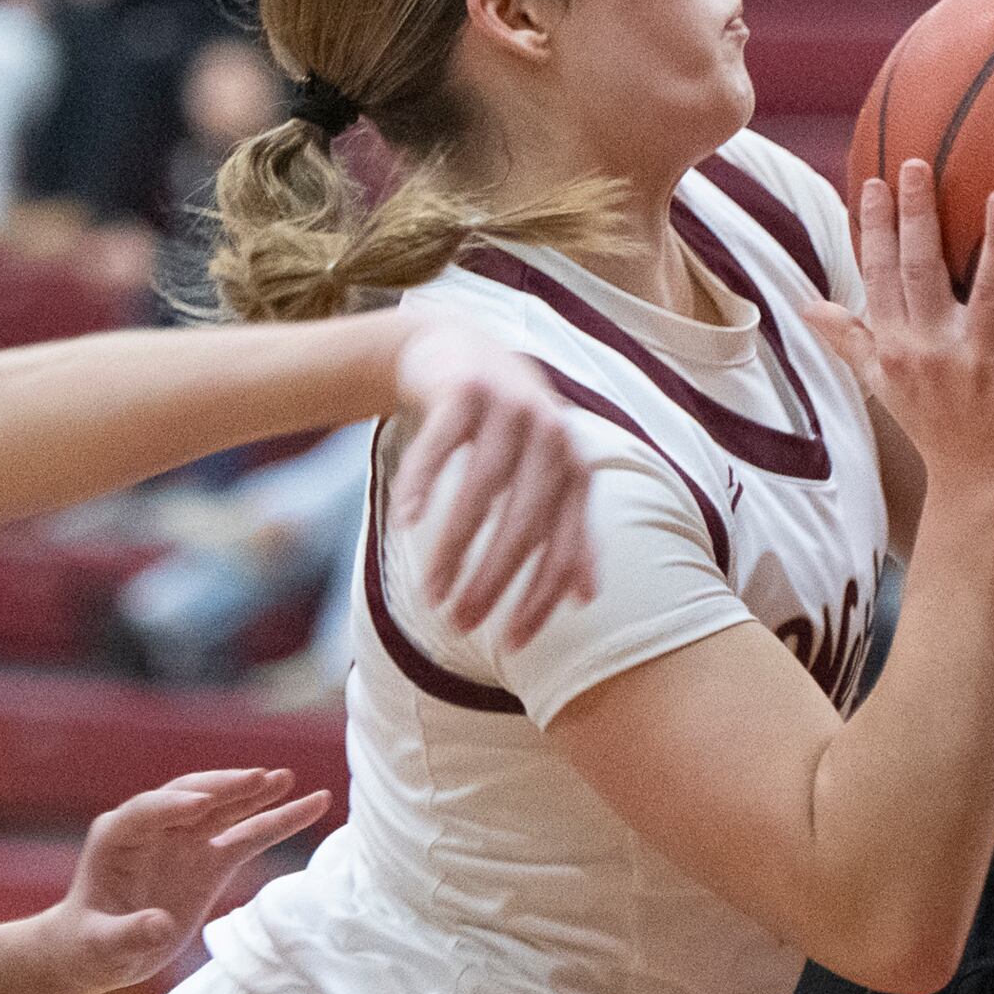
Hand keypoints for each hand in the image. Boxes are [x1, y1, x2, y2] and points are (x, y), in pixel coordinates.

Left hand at [38, 770, 333, 993]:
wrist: (96, 951)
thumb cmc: (88, 945)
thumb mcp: (100, 946)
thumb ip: (128, 934)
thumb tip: (161, 925)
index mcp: (116, 837)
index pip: (146, 811)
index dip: (173, 806)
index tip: (201, 804)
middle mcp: (153, 829)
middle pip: (192, 797)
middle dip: (224, 787)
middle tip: (259, 778)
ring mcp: (184, 840)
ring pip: (225, 809)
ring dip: (255, 794)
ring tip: (287, 779)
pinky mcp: (209, 859)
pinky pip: (247, 835)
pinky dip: (276, 821)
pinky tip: (309, 805)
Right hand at [391, 321, 603, 644]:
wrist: (463, 349)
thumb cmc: (510, 431)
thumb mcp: (549, 475)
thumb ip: (571, 530)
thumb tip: (587, 598)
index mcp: (575, 468)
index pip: (563, 546)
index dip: (539, 598)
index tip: (511, 643)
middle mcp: (551, 437)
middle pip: (523, 523)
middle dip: (493, 581)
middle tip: (461, 626)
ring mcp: (508, 409)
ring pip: (480, 491)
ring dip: (454, 548)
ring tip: (430, 592)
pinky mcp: (465, 390)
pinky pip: (439, 446)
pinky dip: (422, 485)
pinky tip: (406, 524)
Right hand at [803, 162, 993, 494]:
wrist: (977, 483)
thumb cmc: (931, 425)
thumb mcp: (880, 382)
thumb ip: (847, 338)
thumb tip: (804, 304)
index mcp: (897, 344)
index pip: (879, 275)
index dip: (875, 228)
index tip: (876, 182)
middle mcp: (932, 348)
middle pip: (922, 271)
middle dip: (918, 216)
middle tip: (919, 164)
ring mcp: (980, 361)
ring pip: (989, 291)